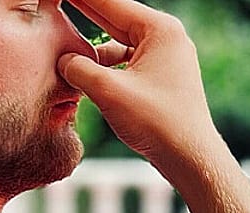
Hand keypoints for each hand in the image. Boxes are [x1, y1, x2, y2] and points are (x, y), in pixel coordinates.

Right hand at [58, 0, 222, 169]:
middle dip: (85, 14)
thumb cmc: (158, 124)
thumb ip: (79, 69)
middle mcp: (167, 38)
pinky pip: (129, 64)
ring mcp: (167, 59)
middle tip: (59, 5)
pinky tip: (88, 75)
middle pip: (116, 19)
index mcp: (160, 30)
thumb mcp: (109, 92)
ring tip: (66, 49)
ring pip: (120, 45)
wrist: (191, 160)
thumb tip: (63, 60)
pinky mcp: (163, 79)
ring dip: (95, 51)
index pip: (111, 3)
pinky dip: (108, 68)